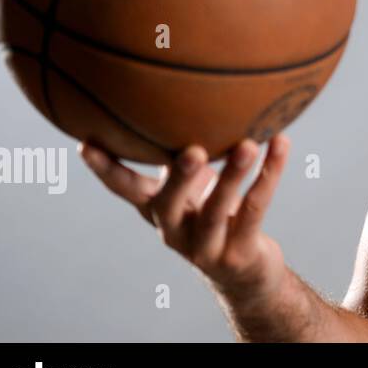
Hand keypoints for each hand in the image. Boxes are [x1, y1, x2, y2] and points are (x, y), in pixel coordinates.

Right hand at [78, 135, 290, 301]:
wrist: (246, 274)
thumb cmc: (216, 214)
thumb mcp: (194, 188)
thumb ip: (183, 155)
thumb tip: (181, 93)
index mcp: (159, 210)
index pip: (125, 189)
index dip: (106, 169)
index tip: (86, 143)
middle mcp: (175, 230)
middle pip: (169, 204)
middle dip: (178, 177)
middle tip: (191, 150)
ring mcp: (206, 247)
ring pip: (219, 210)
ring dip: (233, 175)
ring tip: (248, 144)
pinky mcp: (238, 253)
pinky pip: (255, 209)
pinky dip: (270, 175)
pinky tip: (281, 143)